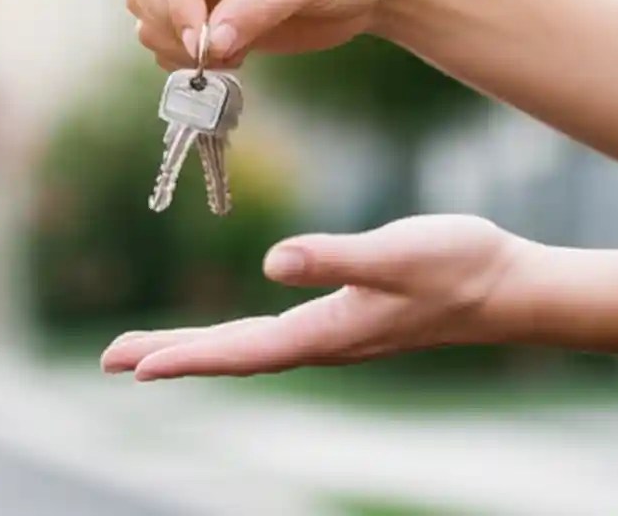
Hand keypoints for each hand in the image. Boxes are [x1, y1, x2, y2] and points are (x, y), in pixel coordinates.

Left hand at [101, 216, 533, 380]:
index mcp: (326, 331)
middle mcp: (321, 342)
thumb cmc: (459, 266)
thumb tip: (272, 262)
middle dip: (170, 355)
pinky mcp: (343, 319)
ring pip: (246, 347)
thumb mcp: (397, 253)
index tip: (131, 364)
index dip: (184, 357)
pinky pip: (268, 336)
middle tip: (110, 358)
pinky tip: (222, 334)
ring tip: (144, 351)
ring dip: (194, 348)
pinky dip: (230, 338)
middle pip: (231, 354)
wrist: (507, 287)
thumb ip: (335, 257)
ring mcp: (332, 335)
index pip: (240, 350)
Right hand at [122, 0, 410, 68]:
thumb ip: (258, 8)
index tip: (201, 41)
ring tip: (227, 55)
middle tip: (210, 53)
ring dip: (173, 42)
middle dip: (170, 20)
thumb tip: (209, 43)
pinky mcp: (201, 6)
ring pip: (144, 6)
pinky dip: (180, 56)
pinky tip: (225, 58)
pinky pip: (162, 34)